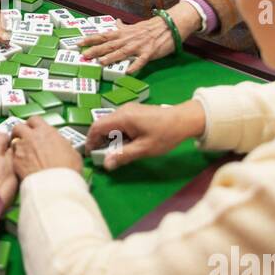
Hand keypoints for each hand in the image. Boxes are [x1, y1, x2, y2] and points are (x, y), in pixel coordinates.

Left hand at [9, 117, 83, 180]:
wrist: (56, 184)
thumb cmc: (67, 169)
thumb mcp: (73, 153)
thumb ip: (65, 145)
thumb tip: (66, 144)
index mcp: (46, 131)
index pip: (35, 120)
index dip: (33, 124)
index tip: (35, 129)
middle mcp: (31, 137)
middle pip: (18, 126)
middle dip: (20, 131)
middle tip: (23, 137)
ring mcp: (21, 149)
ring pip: (13, 141)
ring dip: (18, 145)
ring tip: (23, 153)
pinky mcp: (15, 161)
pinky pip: (13, 156)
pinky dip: (17, 159)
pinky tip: (23, 165)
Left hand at [79, 4, 199, 73]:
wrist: (170, 25)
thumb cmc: (151, 27)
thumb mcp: (135, 26)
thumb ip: (124, 27)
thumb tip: (116, 22)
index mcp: (124, 33)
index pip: (104, 35)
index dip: (91, 39)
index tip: (79, 43)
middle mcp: (128, 39)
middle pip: (110, 44)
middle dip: (96, 50)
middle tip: (84, 56)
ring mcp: (139, 46)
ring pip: (123, 52)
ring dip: (111, 57)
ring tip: (101, 63)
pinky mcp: (150, 52)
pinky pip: (142, 60)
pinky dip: (135, 65)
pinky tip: (129, 71)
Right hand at [84, 100, 205, 170]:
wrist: (185, 120)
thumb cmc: (165, 134)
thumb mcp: (144, 149)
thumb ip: (124, 155)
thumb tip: (107, 165)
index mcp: (123, 117)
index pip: (97, 127)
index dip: (90, 141)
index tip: (90, 154)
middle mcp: (123, 110)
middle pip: (103, 125)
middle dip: (99, 141)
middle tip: (102, 156)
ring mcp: (129, 110)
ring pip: (111, 124)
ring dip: (109, 138)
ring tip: (114, 153)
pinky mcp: (135, 112)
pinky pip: (119, 123)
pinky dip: (117, 134)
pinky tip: (125, 144)